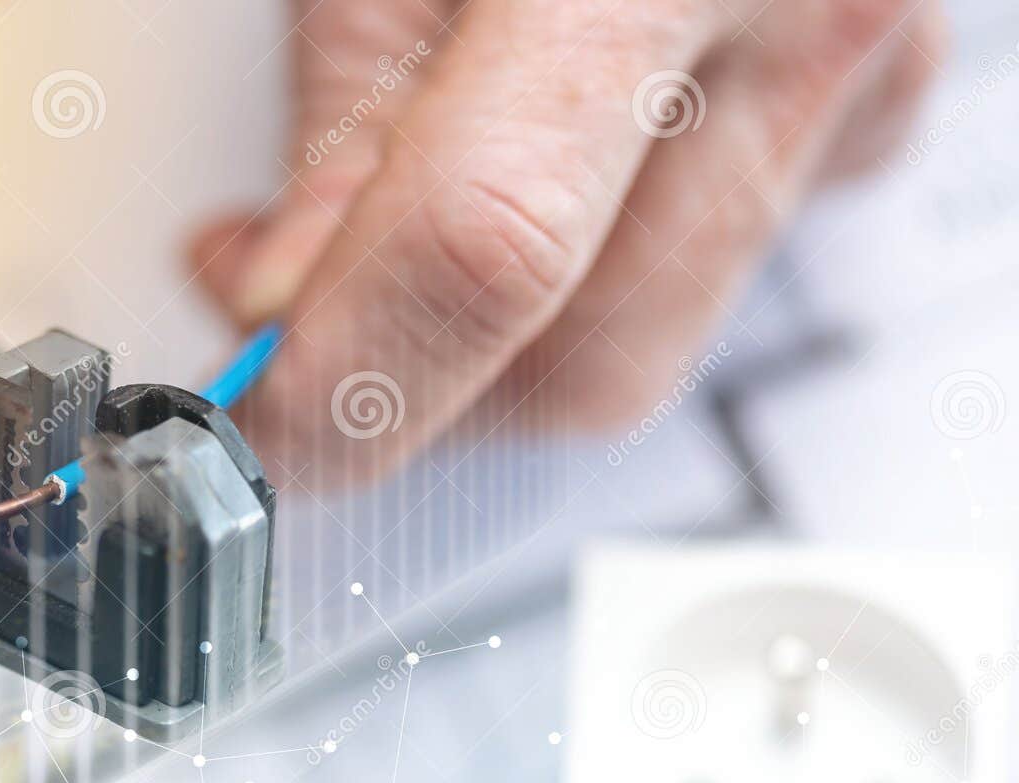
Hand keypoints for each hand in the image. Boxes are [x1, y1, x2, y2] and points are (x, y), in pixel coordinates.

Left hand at [190, 0, 942, 485]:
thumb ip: (342, 116)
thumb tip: (278, 307)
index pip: (482, 254)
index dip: (341, 380)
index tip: (249, 416)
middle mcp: (804, 20)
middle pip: (579, 359)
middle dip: (406, 383)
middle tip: (281, 315)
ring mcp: (854, 75)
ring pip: (643, 348)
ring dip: (486, 347)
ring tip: (387, 238)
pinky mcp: (860, 110)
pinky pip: (706, 275)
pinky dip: (587, 272)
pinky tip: (535, 192)